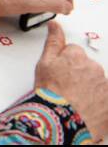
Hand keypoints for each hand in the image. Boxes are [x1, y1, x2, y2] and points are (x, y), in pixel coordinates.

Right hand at [33, 22, 107, 139]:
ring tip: (75, 99)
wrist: (62, 120)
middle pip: (86, 66)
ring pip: (96, 81)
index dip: (64, 62)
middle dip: (78, 74)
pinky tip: (85, 107)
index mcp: (77, 56)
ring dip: (88, 87)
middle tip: (65, 87)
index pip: (73, 52)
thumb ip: (53, 42)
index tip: (60, 72)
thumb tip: (55, 26)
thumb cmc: (51, 92)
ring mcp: (104, 84)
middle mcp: (94, 67)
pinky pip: (104, 96)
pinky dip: (97, 101)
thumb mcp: (44, 63)